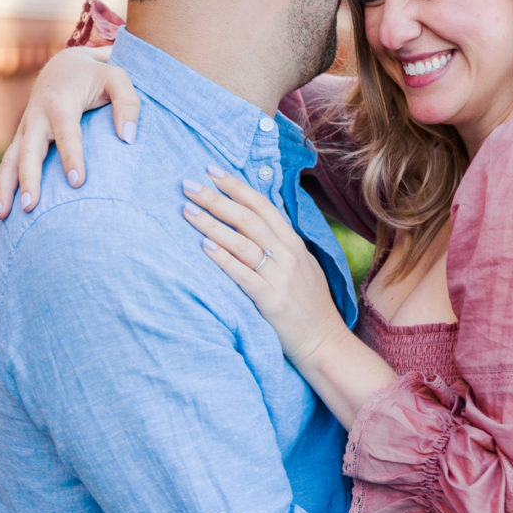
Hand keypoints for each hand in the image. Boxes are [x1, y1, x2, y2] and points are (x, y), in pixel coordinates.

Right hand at [0, 46, 140, 224]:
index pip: (67, 133)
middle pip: (28, 151)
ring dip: (1, 190)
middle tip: (30, 207)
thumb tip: (128, 138)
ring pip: (8, 162)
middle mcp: (36, 118)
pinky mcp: (20, 141)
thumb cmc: (96, 76)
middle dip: (28, 179)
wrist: (64, 65)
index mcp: (61, 103)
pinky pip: (5, 168)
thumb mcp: (118, 78)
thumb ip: (129, 104)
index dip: (71, 156)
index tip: (77, 181)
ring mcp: (24, 131)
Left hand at [183, 166, 349, 368]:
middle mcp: (289, 255)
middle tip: (189, 185)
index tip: (212, 171)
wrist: (325, 342)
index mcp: (295, 243)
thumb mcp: (302, 267)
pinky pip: (243, 274)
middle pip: (248, 218)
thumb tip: (249, 225)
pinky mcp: (272, 300)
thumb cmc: (309, 306)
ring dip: (212, 224)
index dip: (237, 186)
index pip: (263, 206)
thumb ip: (279, 246)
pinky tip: (204, 246)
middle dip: (217, 199)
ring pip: (242, 242)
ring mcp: (281, 276)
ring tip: (187, 211)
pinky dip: (223, 258)